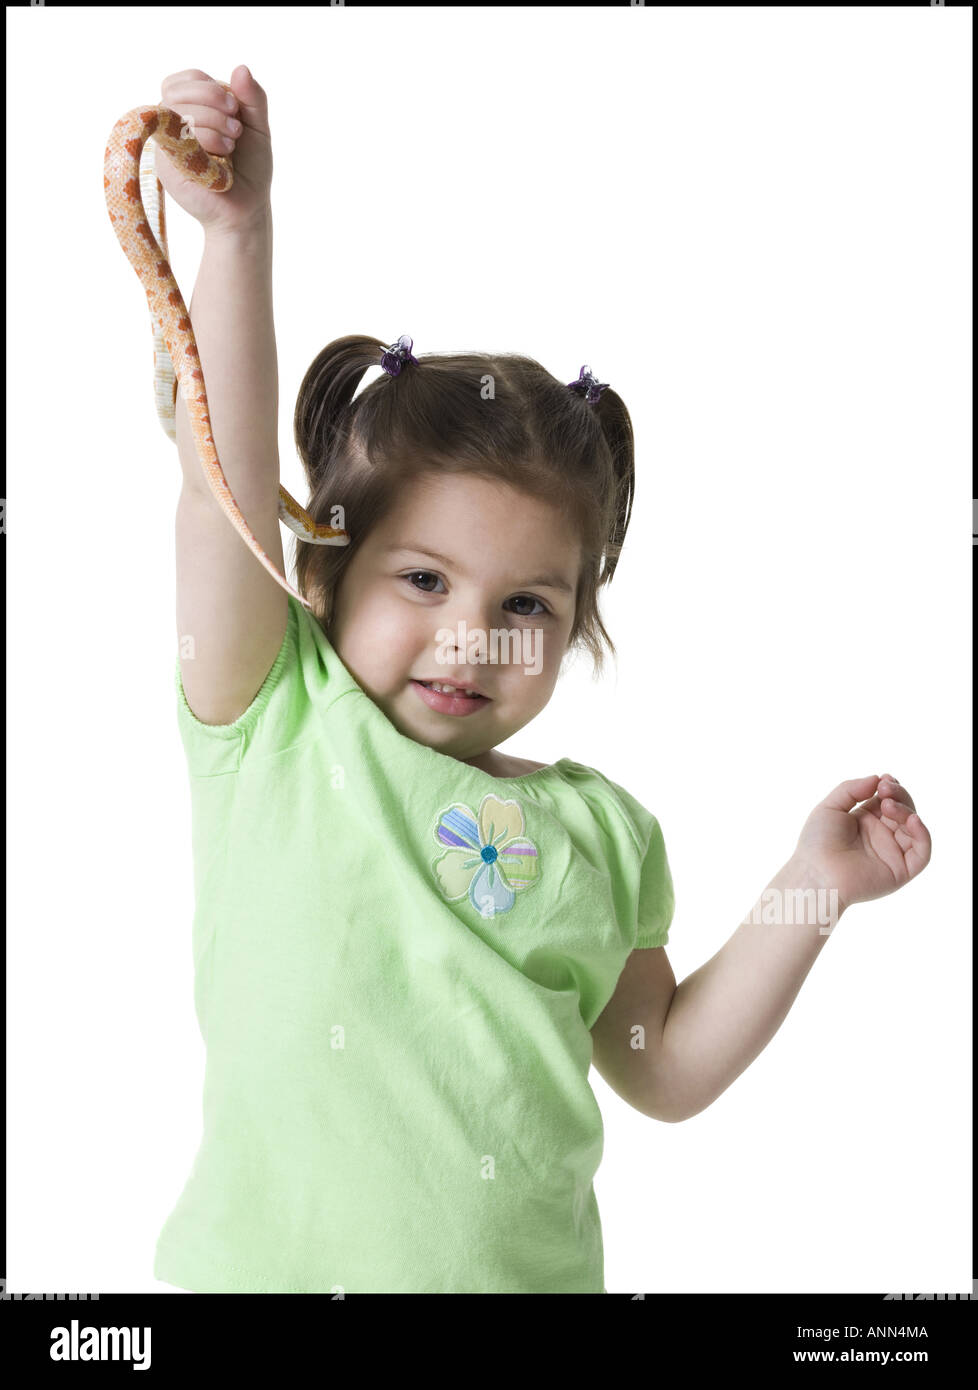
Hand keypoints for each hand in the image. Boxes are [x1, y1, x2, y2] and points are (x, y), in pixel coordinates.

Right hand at [152, 65, 272, 235]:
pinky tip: (222, 156)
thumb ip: (253, 99)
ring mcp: (168, 143)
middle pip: (176, 90)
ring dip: (211, 120)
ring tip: (232, 144)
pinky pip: (176, 136)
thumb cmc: (250, 170)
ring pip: (176, 109)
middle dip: (211, 99)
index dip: (209, 85)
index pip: (188, 79)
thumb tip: (241, 67)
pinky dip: (205, 139)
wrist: (247, 208)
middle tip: (236, 126)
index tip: (235, 106)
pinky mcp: (166, 163)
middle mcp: (175, 123)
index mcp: (194, 109)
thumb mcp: (257, 128)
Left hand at [789, 775, 931, 912]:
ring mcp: (892, 853)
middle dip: (899, 795)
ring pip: (914, 828)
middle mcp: (881, 836)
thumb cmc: (816, 843)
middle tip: (886, 788)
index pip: (888, 799)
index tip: (884, 779)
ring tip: (888, 805)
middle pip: (903, 810)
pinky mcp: (900, 871)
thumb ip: (852, 789)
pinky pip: (922, 853)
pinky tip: (912, 819)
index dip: (890, 787)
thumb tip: (877, 778)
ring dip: (906, 811)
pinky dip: (923, 834)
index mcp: (865, 821)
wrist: (815, 873)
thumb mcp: (830, 807)